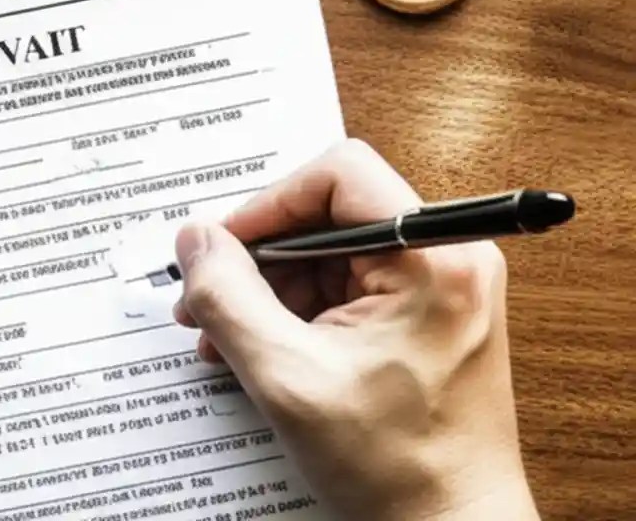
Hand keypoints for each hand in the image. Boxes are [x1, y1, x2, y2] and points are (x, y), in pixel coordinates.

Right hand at [173, 140, 539, 520]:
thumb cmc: (398, 468)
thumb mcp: (287, 378)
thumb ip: (228, 299)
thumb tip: (195, 241)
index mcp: (434, 259)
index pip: (339, 176)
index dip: (268, 205)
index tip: (223, 246)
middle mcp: (447, 259)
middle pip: (328, 217)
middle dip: (257, 259)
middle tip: (206, 297)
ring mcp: (437, 288)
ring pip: (328, 255)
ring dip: (268, 291)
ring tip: (224, 335)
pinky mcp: (422, 316)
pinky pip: (343, 289)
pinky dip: (293, 314)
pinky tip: (256, 347)